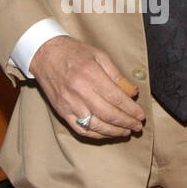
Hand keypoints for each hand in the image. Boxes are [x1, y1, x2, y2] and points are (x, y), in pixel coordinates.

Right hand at [29, 36, 145, 138]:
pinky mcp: (62, 112)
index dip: (131, 110)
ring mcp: (70, 104)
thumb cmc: (74, 52)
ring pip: (96, 125)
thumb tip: (132, 92)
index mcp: (91, 75)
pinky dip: (96, 134)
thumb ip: (117, 76)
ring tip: (126, 132)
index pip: (117, 98)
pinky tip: (107, 133)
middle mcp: (80, 91)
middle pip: (109, 114)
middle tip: (137, 126)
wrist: (45, 54)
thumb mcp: (100, 56)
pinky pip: (81, 129)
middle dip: (127, 123)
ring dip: (114, 132)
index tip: (141, 115)